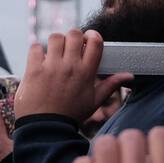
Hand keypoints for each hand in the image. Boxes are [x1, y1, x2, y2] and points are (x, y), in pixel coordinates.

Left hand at [13, 29, 131, 123]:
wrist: (45, 128)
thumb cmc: (71, 114)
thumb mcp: (94, 101)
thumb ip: (111, 85)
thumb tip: (129, 76)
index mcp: (86, 73)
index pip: (95, 42)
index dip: (92, 35)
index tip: (88, 38)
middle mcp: (70, 67)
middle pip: (74, 34)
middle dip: (73, 37)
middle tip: (69, 46)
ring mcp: (51, 67)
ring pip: (55, 37)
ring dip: (55, 42)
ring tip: (54, 53)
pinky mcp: (34, 69)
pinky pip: (35, 47)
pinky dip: (37, 51)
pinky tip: (40, 60)